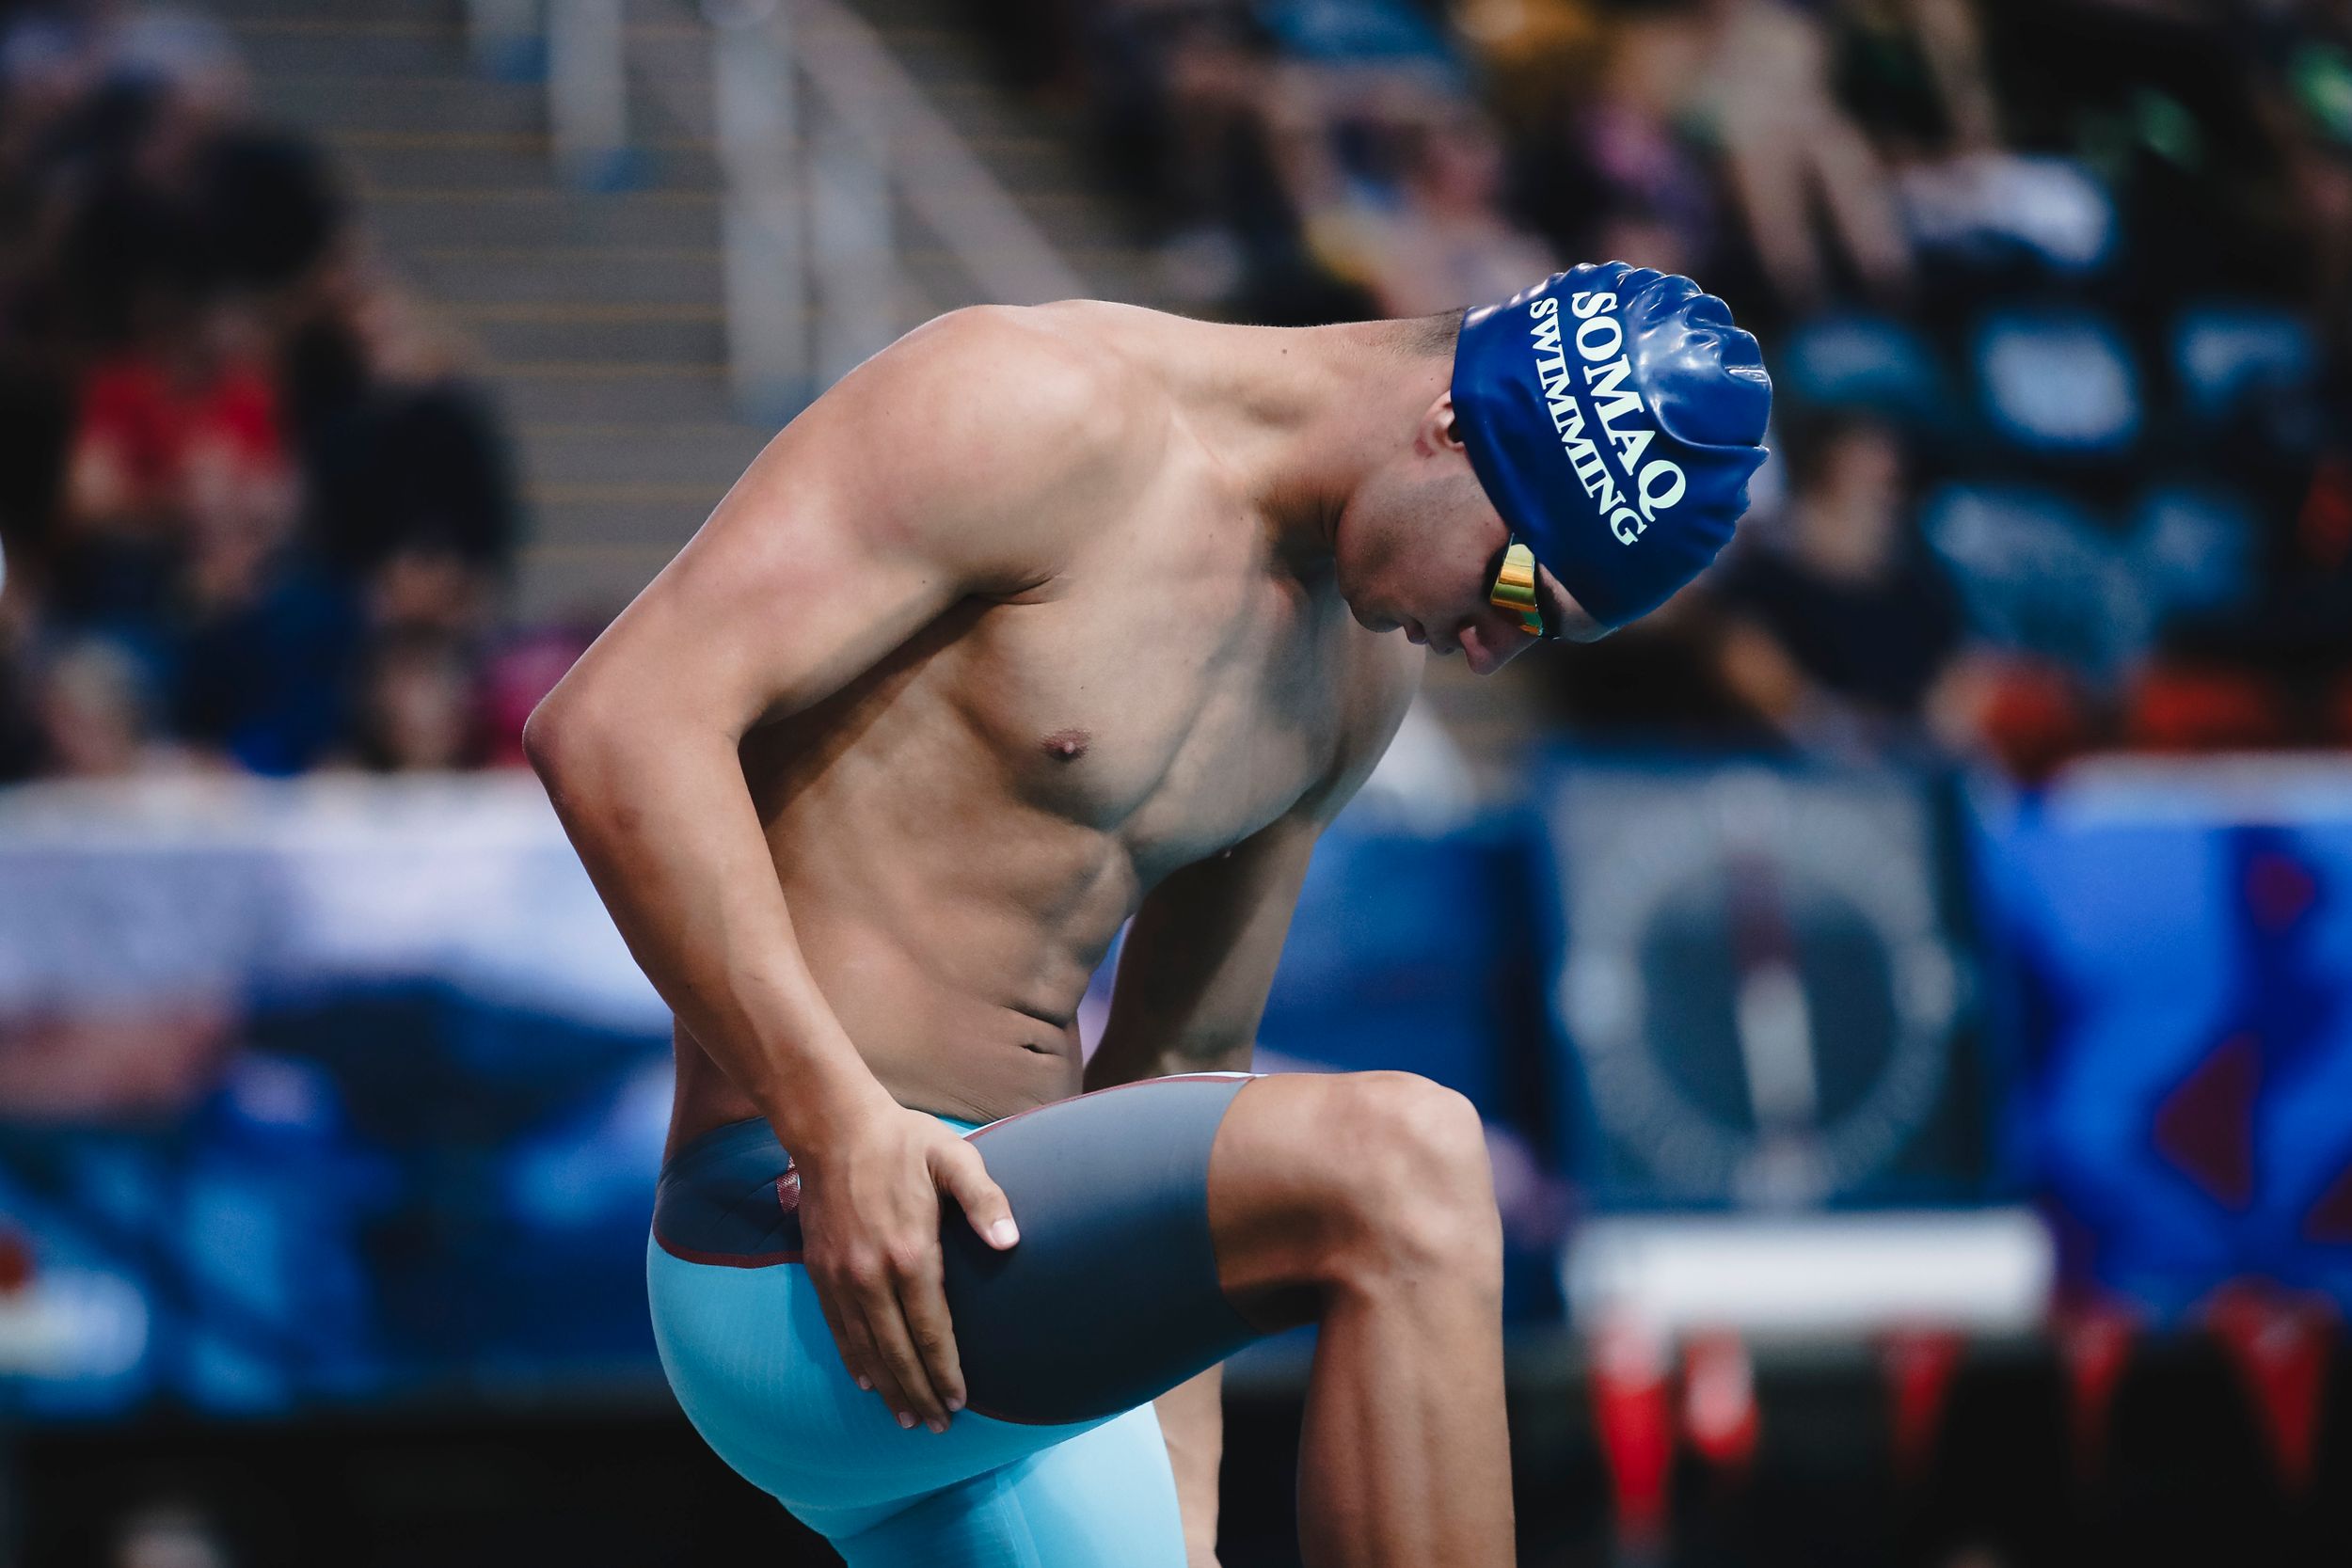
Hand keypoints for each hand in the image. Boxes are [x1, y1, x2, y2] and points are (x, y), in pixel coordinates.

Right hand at [795, 1101, 1017, 1431]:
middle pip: (898, 1351)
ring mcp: (842, 1276)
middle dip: (919, 1393)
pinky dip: (853, 1360)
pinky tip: (866, 1381)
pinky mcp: (820, 1270)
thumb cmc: (904, 1140)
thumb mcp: (955, 1158)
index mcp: (911, 1253)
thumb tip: (1010, 1242)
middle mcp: (872, 1275)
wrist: (833, 1125)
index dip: (946, 1371)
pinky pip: (837, 1329)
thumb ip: (986, 1200)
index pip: (932, 1330)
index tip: (960, 1401)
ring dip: (888, 1386)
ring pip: (865, 1348)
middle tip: (936, 1425)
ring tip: (906, 1416)